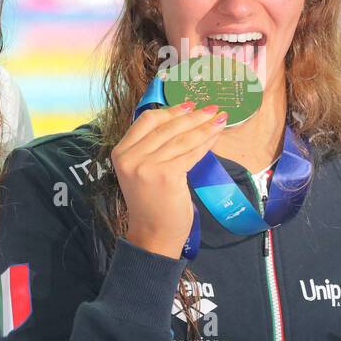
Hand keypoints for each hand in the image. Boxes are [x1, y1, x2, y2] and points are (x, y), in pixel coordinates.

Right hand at [111, 102, 227, 258]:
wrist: (153, 235)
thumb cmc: (151, 204)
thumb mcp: (142, 171)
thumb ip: (152, 148)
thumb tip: (180, 120)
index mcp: (121, 152)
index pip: (147, 120)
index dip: (170, 110)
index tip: (189, 105)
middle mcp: (131, 157)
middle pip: (167, 127)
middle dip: (193, 115)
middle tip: (212, 108)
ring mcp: (147, 166)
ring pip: (181, 138)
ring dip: (204, 126)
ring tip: (220, 118)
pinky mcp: (166, 175)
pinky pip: (191, 152)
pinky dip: (206, 142)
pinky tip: (216, 135)